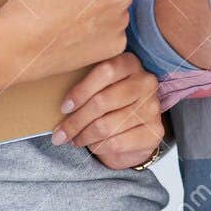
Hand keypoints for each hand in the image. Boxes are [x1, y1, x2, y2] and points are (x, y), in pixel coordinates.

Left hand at [52, 51, 164, 168]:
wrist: (136, 130)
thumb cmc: (110, 104)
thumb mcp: (99, 86)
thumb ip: (85, 84)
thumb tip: (56, 100)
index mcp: (130, 63)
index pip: (106, 71)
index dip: (81, 91)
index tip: (64, 107)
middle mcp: (146, 82)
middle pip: (103, 101)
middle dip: (76, 121)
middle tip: (59, 134)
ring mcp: (152, 107)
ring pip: (107, 125)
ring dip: (83, 136)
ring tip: (73, 140)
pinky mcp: (154, 131)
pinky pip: (116, 142)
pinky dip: (98, 146)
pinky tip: (91, 145)